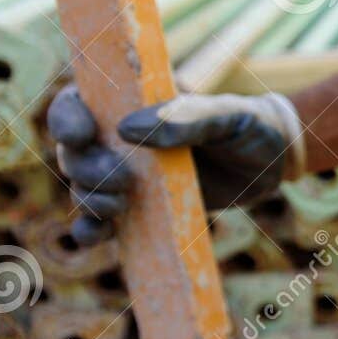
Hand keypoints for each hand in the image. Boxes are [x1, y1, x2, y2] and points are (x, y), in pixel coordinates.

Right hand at [47, 87, 305, 244]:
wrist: (271, 162)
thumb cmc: (247, 125)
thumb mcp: (226, 114)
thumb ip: (186, 116)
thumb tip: (127, 129)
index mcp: (130, 104)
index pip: (77, 104)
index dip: (66, 118)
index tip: (81, 135)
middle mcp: (119, 140)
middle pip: (74, 153)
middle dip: (84, 168)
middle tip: (124, 179)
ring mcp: (127, 176)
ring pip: (84, 189)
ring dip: (90, 199)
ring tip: (122, 204)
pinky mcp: (140, 209)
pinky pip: (101, 223)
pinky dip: (91, 231)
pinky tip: (98, 235)